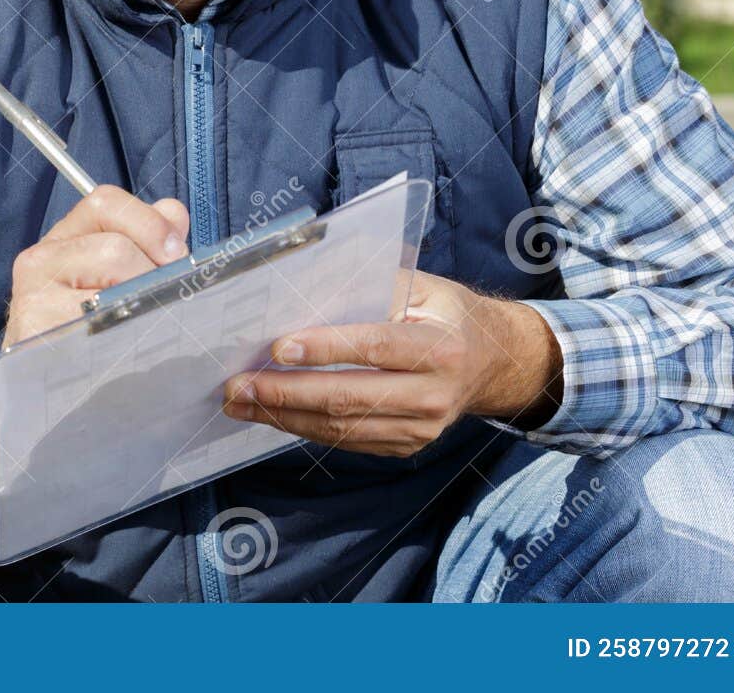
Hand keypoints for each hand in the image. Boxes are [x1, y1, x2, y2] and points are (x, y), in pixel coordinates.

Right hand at [0, 185, 189, 348]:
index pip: (106, 202)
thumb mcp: (119, 274)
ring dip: (144, 306)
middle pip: (116, 247)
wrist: (52, 387)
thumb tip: (172, 213)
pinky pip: (100, 325)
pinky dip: (126, 335)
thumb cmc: (94, 327)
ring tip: (143, 326)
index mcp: (66, 238)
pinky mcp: (37, 332)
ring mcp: (34, 296)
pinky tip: (125, 347)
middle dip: (154, 274)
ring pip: (111, 286)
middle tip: (164, 300)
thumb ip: (148, 238)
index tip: (176, 253)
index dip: (150, 224)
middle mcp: (42, 259)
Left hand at [220, 271, 561, 456]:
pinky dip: (305, 428)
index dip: (325, 349)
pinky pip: (348, 441)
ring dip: (284, 416)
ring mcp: (422, 429)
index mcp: (440, 347)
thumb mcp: (424, 287)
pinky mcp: (406, 446)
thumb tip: (307, 286)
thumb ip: (374, 286)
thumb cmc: (447, 313)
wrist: (494, 362)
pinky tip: (272, 415)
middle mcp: (434, 395)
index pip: (374, 347)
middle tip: (239, 385)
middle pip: (349, 398)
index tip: (278, 347)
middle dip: (286, 393)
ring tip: (241, 403)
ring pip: (343, 429)